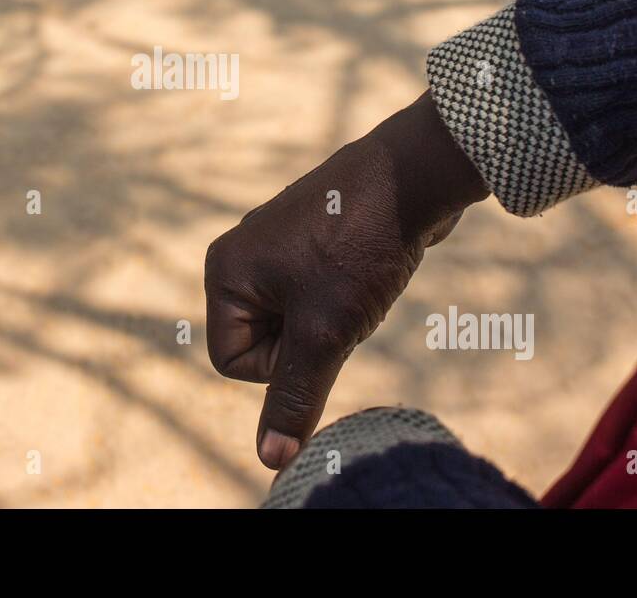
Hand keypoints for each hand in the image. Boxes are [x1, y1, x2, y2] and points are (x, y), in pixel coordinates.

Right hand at [204, 90, 488, 469]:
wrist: (411, 177)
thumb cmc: (359, 248)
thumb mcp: (324, 332)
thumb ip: (294, 396)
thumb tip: (271, 459)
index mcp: (224, 273)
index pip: (232, 362)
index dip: (282, 363)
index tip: (316, 324)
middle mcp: (240, 256)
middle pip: (262, 344)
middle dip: (307, 340)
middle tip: (338, 302)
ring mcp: (274, 246)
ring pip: (294, 323)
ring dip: (329, 320)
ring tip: (354, 283)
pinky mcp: (309, 241)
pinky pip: (315, 297)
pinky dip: (343, 298)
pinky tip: (364, 271)